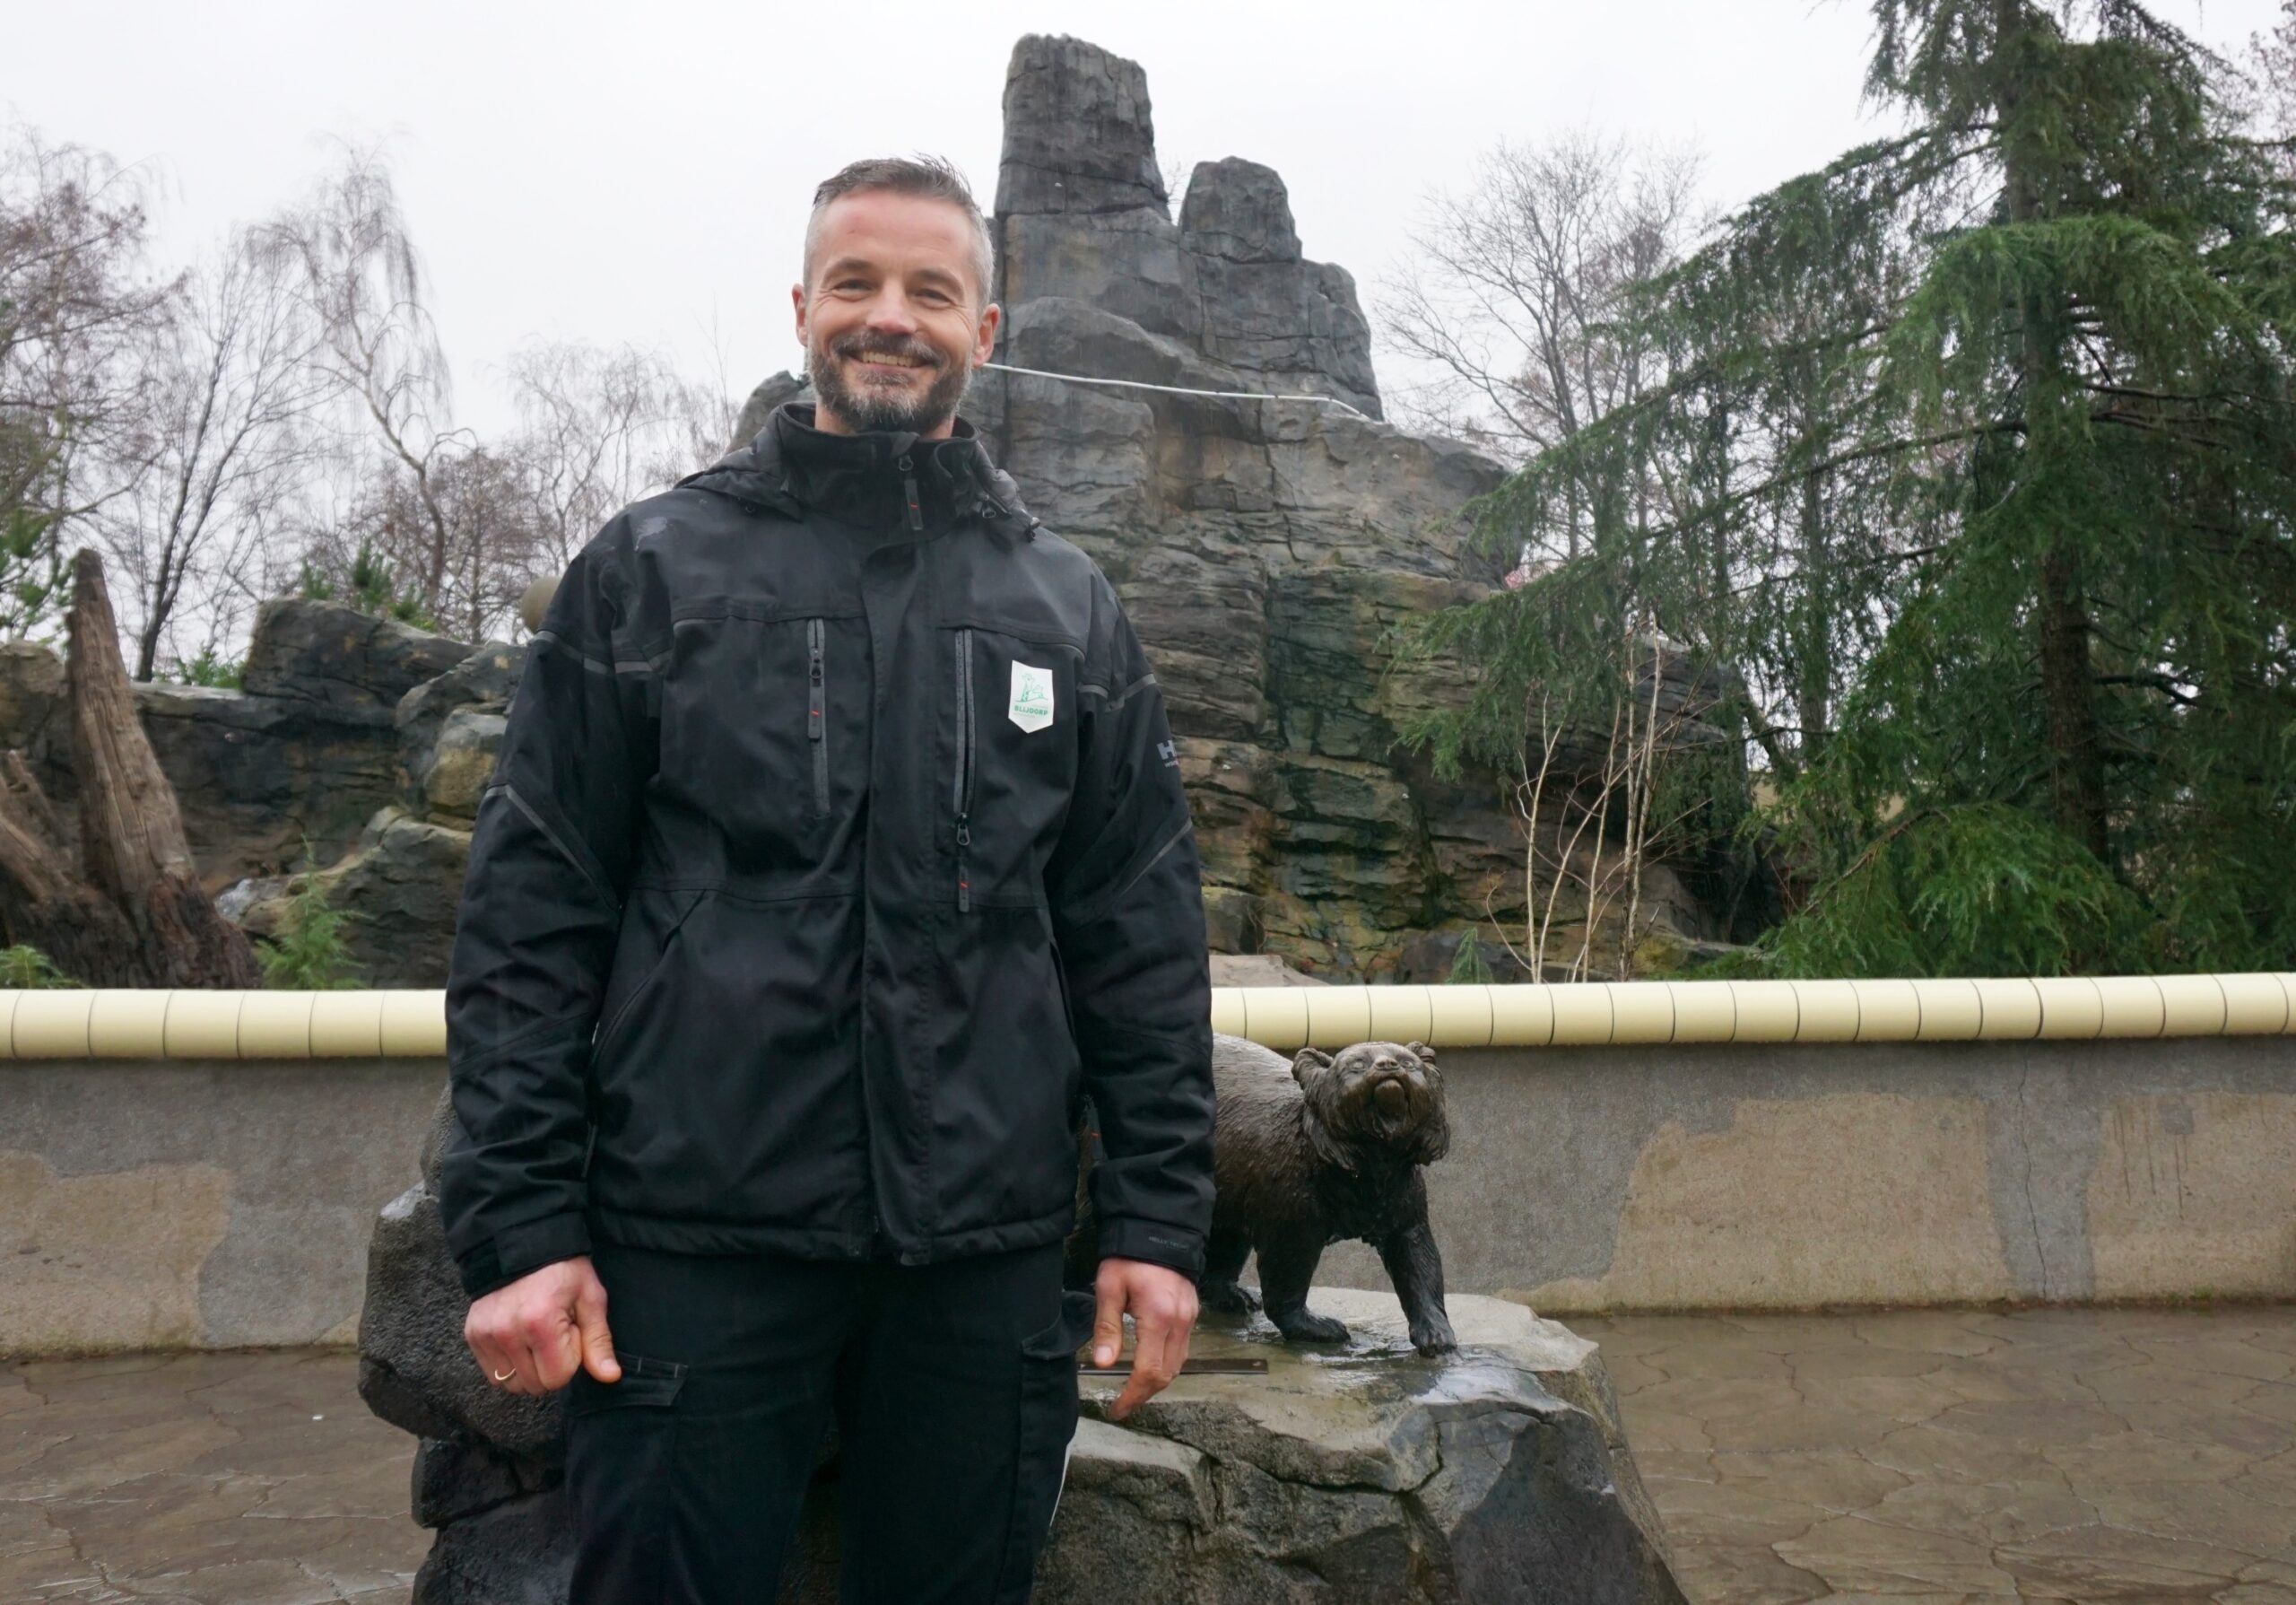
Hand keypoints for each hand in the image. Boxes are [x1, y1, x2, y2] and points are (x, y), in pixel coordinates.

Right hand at [464, 1254, 620, 1395]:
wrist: (522, 1243)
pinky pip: (493, 1374)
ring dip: (528, 1369)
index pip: (558, 1378)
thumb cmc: (563, 1270)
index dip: (571, 1358)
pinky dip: (509, 1364)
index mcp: (540, 1324)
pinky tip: (518, 1338)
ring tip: (535, 1336)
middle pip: (535, 1385)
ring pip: (512, 1384)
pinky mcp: (472, 1335)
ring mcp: (485, 1335)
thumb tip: (610, 1377)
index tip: (570, 1331)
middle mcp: (507, 1333)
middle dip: (550, 1366)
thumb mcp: (590, 1299)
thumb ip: (599, 1341)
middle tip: (553, 1332)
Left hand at [1089, 1256, 1198, 1421]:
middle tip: (1122, 1403)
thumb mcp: (1109, 1288)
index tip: (1117, 1408)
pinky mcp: (1192, 1312)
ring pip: (1178, 1365)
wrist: (1158, 1229)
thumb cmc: (1129, 1257)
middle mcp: (1180, 1322)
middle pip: (1167, 1374)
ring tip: (1133, 1389)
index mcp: (1159, 1317)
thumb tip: (1102, 1363)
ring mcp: (1190, 1318)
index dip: (1132, 1395)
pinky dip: (1167, 1365)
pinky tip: (1149, 1365)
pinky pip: (1182, 1350)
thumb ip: (1107, 1327)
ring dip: (1157, 1382)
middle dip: (1144, 1394)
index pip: (1148, 1371)